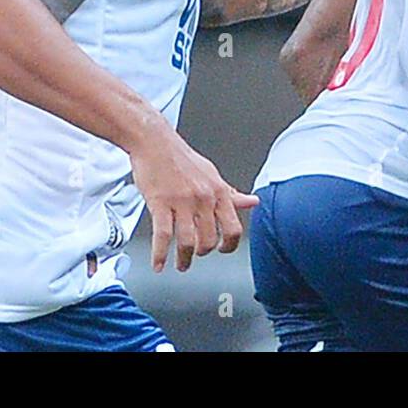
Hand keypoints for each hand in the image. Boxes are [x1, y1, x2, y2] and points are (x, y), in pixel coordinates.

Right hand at [129, 123, 258, 271]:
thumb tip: (252, 202)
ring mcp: (182, 201)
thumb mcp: (212, 175)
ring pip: (188, 241)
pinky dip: (160, 255)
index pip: (233, 227)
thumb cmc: (182, 159)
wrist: (155, 142)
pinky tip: (159, 264)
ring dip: (184, 259)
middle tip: (196, 256)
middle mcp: (204, 197)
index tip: (223, 250)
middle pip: (209, 239)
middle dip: (202, 253)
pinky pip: (163, 236)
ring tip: (181, 264)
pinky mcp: (160, 203)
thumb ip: (231, 194)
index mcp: (219, 191)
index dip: (230, 245)